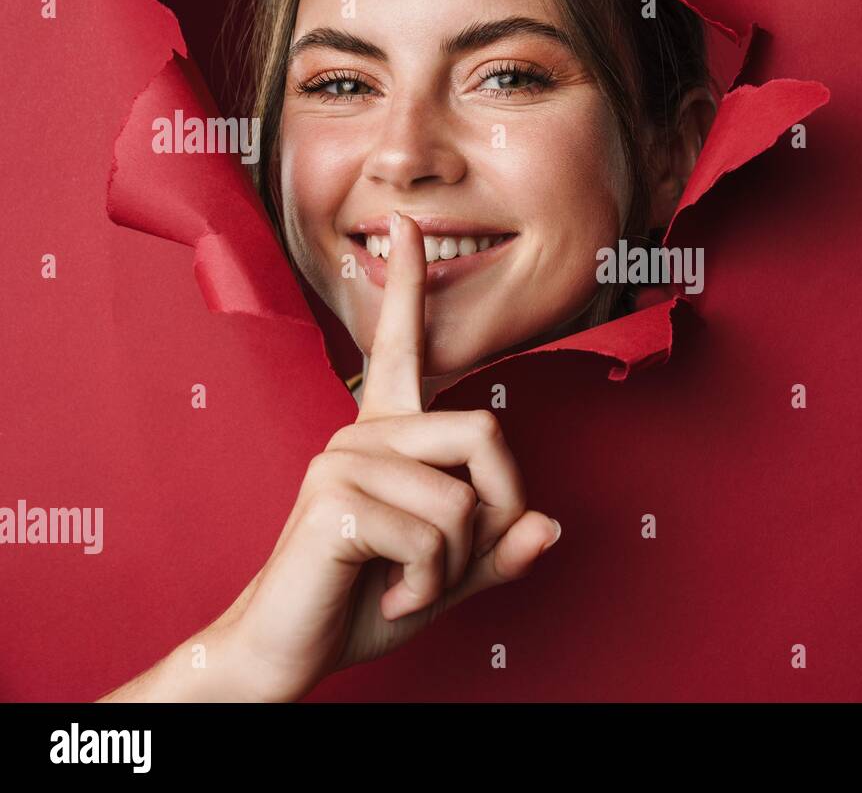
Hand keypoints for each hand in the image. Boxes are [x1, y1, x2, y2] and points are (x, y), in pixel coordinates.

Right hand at [218, 210, 559, 701]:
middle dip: (493, 516)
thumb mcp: (446, 577)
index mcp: (386, 438)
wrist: (288, 654)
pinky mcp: (335, 495)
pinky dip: (429, 584)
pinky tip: (386, 593)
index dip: (408, 286)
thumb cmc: (363, 605)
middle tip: (445, 567)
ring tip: (404, 584)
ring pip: (464, 498)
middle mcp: (363, 434)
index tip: (405, 227)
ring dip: (452, 566)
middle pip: (486, 434)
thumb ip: (496, 551)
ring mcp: (344, 458)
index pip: (401, 348)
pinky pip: (434, 533)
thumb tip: (552, 527)